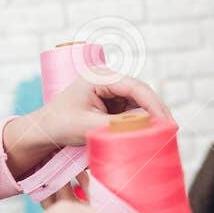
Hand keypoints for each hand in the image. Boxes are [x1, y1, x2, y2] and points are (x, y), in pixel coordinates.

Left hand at [2, 69, 170, 178]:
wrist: (43, 132)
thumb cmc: (59, 125)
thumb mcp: (88, 127)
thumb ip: (117, 125)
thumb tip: (146, 126)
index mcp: (100, 76)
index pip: (135, 87)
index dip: (154, 104)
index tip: (166, 122)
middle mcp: (108, 80)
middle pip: (141, 94)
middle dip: (155, 113)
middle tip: (170, 132)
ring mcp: (110, 92)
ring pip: (139, 104)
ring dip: (149, 120)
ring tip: (161, 136)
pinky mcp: (111, 105)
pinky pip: (132, 113)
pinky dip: (140, 124)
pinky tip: (148, 135)